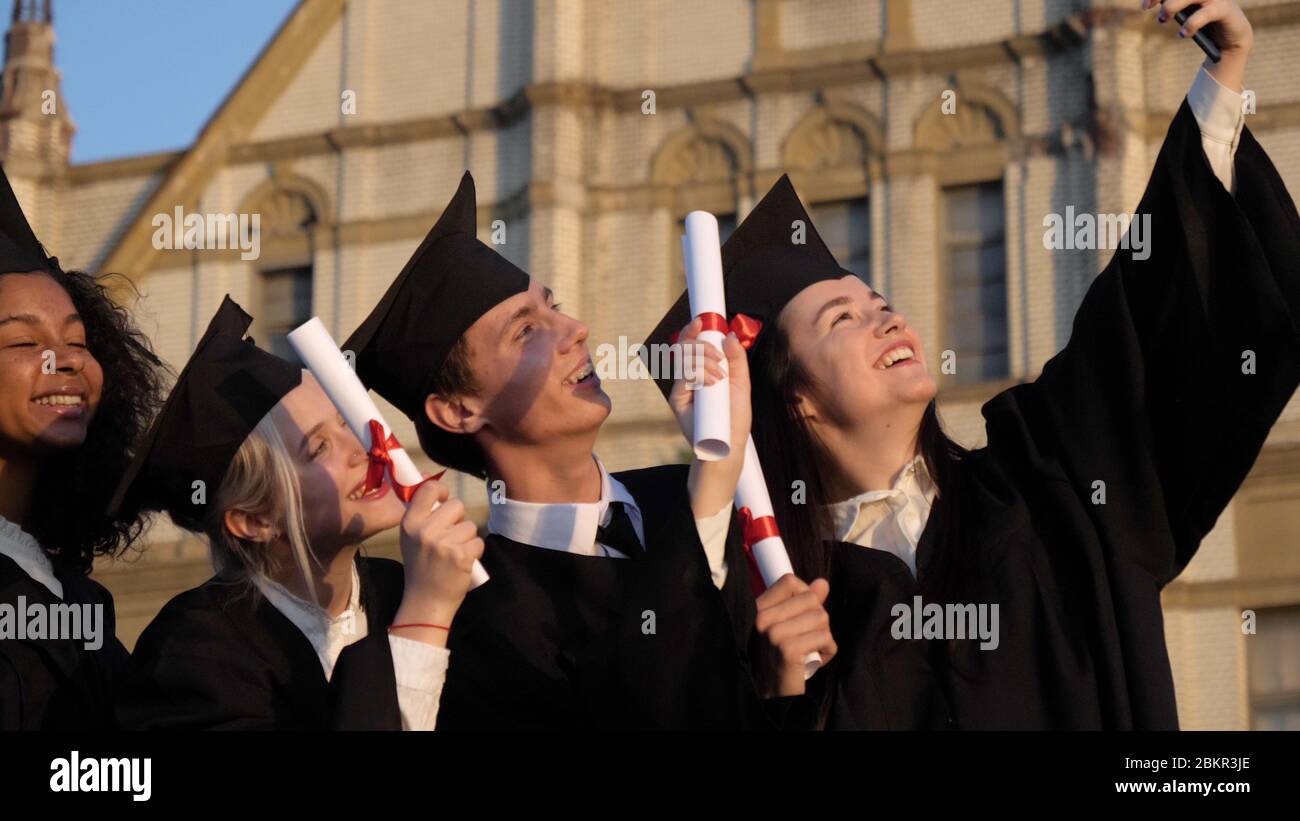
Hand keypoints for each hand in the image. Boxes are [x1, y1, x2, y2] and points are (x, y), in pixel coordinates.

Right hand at [391, 479, 484, 645]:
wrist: (425, 601)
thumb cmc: (421, 568)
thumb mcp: (411, 539)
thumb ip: (422, 515)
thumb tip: (434, 485)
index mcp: (410, 523)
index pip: (429, 489)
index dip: (442, 490)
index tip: (444, 499)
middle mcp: (425, 531)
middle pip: (457, 505)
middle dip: (459, 520)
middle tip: (450, 538)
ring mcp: (443, 544)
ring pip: (470, 526)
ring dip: (467, 539)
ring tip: (453, 554)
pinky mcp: (460, 556)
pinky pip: (478, 542)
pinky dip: (475, 552)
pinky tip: (463, 563)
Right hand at [668, 318, 751, 447]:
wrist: (729, 443)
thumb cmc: (735, 416)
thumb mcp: (742, 383)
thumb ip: (738, 360)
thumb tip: (729, 335)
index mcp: (702, 370)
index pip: (692, 345)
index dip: (692, 330)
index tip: (700, 321)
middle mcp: (689, 377)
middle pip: (684, 348)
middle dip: (702, 346)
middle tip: (720, 359)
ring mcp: (682, 388)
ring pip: (683, 360)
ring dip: (703, 361)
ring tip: (720, 377)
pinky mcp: (677, 400)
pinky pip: (683, 377)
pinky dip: (699, 374)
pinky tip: (712, 383)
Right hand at [754, 574, 836, 696]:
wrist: (771, 694)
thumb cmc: (781, 659)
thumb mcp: (789, 626)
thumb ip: (804, 602)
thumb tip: (823, 583)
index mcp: (759, 609)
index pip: (790, 581)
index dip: (805, 595)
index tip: (802, 616)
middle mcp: (762, 618)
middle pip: (811, 600)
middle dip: (818, 621)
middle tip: (807, 640)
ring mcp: (773, 633)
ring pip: (821, 618)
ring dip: (824, 637)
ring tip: (810, 651)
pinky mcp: (787, 650)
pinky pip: (825, 637)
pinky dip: (827, 651)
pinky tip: (814, 661)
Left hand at [1148, 0, 1252, 90]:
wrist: (1229, 39)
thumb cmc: (1204, 24)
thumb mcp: (1185, 13)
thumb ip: (1173, 6)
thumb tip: (1158, 6)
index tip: (1145, 7)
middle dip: (1164, 0)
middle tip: (1157, 16)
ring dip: (1172, 6)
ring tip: (1164, 20)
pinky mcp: (1225, 9)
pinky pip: (1206, 13)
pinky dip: (1191, 24)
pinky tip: (1183, 34)